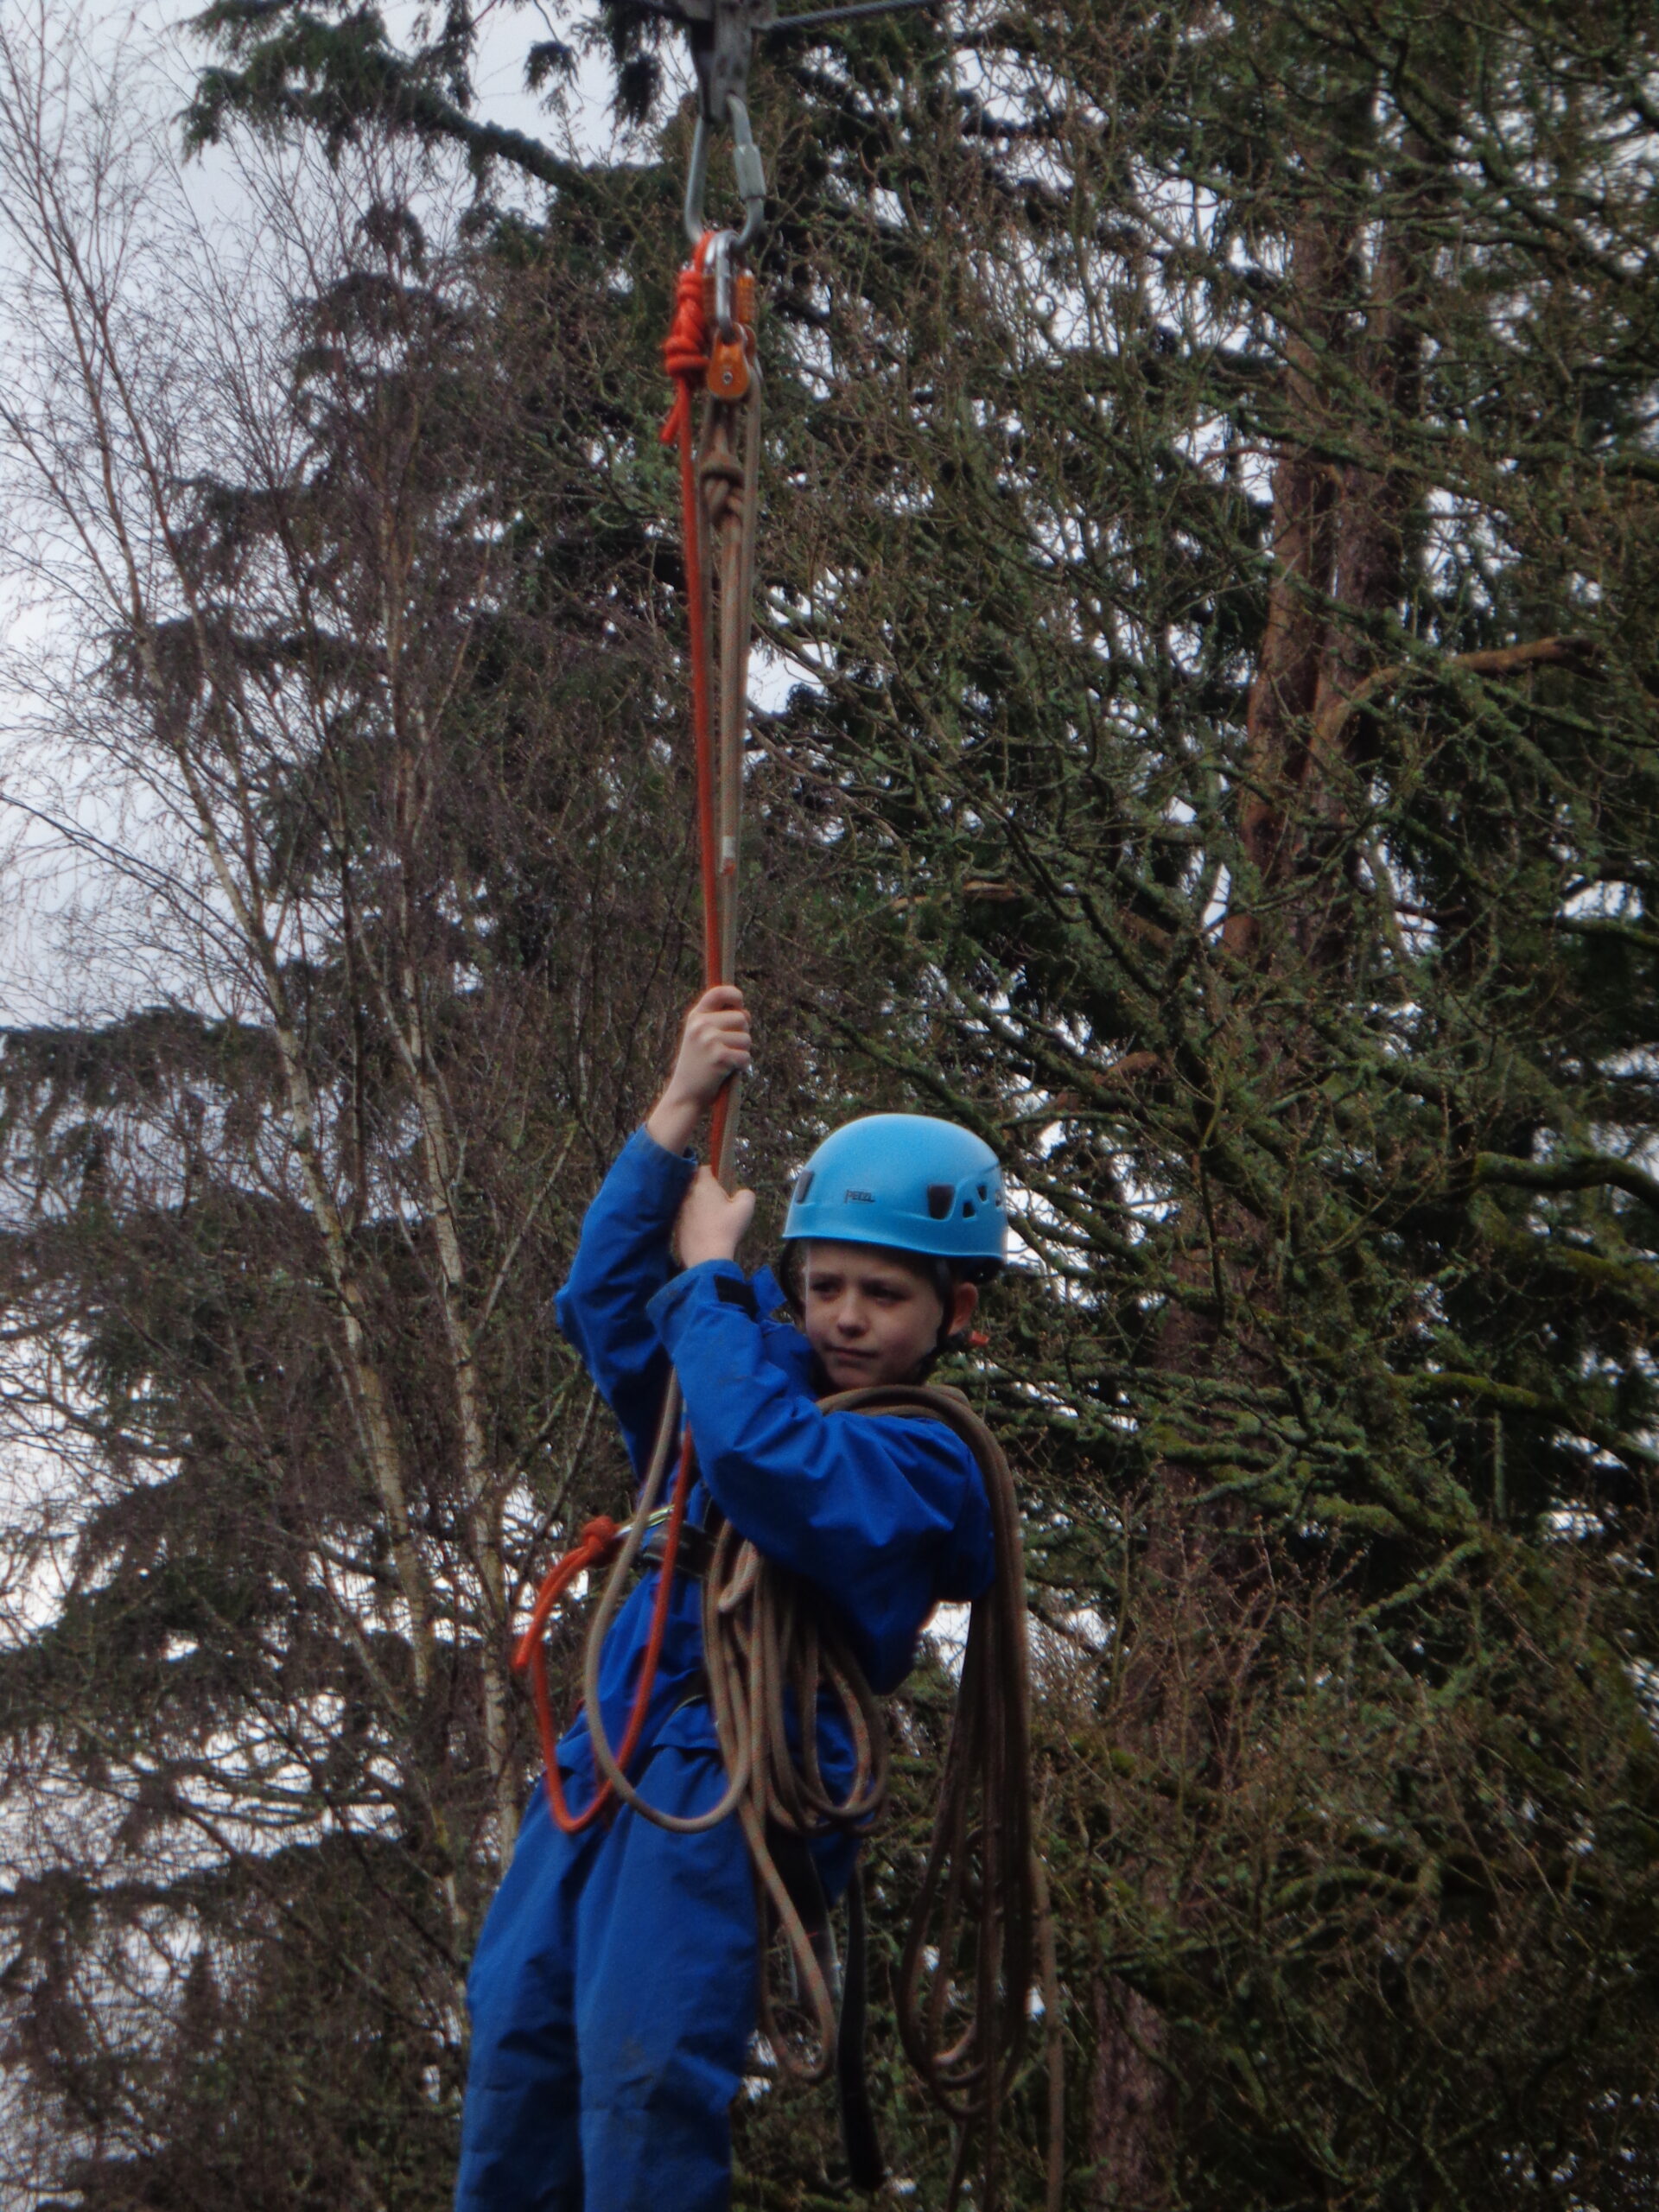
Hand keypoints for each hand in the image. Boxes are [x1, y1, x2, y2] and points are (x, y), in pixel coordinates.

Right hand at [645, 986, 750, 1154]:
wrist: (685, 1093)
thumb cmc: (698, 1065)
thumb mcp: (700, 1037)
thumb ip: (717, 1021)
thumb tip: (745, 1012)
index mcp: (696, 1016)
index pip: (719, 992)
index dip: (735, 995)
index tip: (739, 1004)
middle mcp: (701, 1025)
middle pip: (742, 1017)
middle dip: (742, 1033)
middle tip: (728, 1048)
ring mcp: (709, 1040)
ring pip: (746, 1038)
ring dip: (742, 1051)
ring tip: (726, 1061)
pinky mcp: (720, 1057)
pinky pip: (745, 1056)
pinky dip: (742, 1066)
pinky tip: (728, 1071)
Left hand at [675, 1166, 755, 1266]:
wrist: (707, 1257)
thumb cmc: (727, 1229)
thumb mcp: (746, 1208)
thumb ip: (745, 1193)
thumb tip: (740, 1193)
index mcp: (703, 1186)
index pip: (704, 1168)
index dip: (714, 1173)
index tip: (722, 1183)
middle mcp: (688, 1195)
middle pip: (695, 1184)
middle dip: (706, 1190)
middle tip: (719, 1202)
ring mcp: (680, 1211)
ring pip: (689, 1201)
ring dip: (698, 1205)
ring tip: (712, 1219)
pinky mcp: (676, 1226)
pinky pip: (685, 1217)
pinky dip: (693, 1220)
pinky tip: (704, 1231)